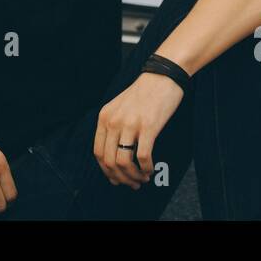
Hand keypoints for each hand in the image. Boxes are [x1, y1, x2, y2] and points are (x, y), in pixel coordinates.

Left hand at [93, 72, 183, 188]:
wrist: (162, 76)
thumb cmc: (144, 93)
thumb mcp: (120, 108)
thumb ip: (114, 127)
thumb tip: (115, 157)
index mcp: (104, 117)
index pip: (98, 153)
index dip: (106, 171)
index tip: (116, 179)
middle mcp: (113, 121)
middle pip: (109, 161)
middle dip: (120, 178)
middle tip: (132, 184)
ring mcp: (130, 124)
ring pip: (124, 162)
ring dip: (133, 176)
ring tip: (142, 179)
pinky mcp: (148, 126)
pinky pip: (143, 157)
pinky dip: (146, 168)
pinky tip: (150, 169)